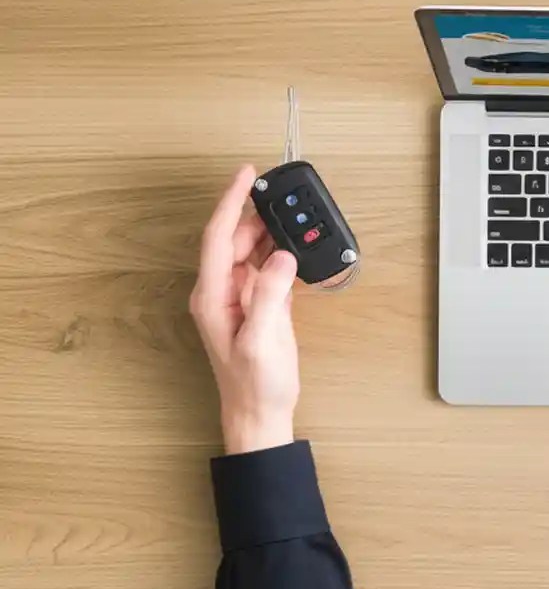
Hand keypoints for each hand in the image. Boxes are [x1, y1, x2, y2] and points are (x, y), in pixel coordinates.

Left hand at [189, 165, 300, 454]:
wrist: (260, 413)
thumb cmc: (255, 384)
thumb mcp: (262, 340)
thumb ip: (269, 296)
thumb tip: (281, 258)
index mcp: (213, 296)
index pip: (218, 236)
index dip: (231, 202)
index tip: (246, 175)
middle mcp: (221, 292)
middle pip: (236, 239)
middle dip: (258, 216)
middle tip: (286, 200)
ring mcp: (238, 298)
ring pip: (252, 251)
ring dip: (271, 235)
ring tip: (295, 221)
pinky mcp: (257, 306)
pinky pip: (266, 269)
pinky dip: (281, 255)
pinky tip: (296, 251)